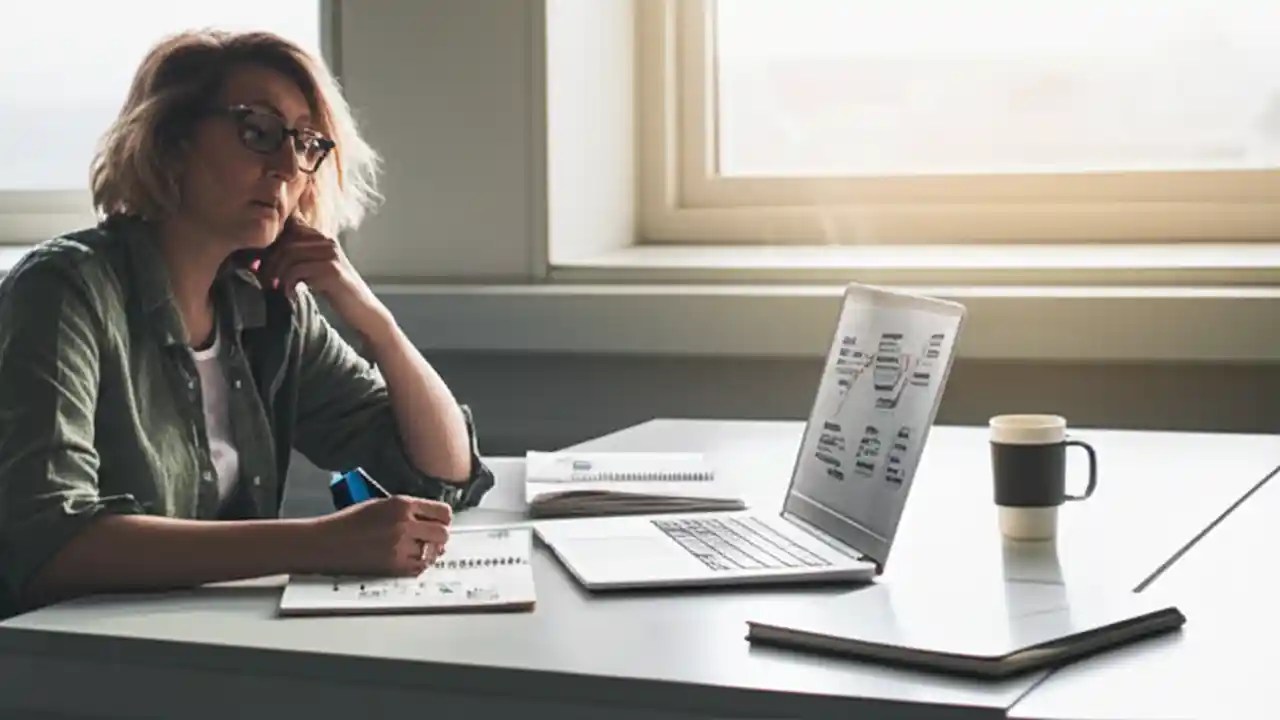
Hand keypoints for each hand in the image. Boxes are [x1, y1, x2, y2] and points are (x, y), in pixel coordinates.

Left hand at [256, 216, 388, 332]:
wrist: (364, 311)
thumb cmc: (337, 292)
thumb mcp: (315, 270)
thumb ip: (300, 259)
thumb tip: (264, 257)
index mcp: (322, 238)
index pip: (289, 227)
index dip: (269, 243)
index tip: (257, 263)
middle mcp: (327, 242)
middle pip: (286, 241)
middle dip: (269, 260)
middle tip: (260, 278)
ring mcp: (331, 255)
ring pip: (290, 254)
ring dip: (275, 272)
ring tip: (272, 287)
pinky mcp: (332, 271)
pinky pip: (298, 270)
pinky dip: (287, 283)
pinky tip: (287, 294)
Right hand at [305, 495, 452, 575]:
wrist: (326, 542)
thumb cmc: (349, 522)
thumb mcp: (381, 504)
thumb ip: (407, 510)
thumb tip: (431, 521)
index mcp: (401, 505)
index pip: (442, 512)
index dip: (443, 518)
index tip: (440, 522)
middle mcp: (404, 524)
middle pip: (443, 533)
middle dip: (439, 535)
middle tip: (431, 537)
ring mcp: (399, 546)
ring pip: (433, 552)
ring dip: (429, 551)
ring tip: (417, 548)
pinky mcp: (393, 566)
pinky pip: (419, 567)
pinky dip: (419, 564)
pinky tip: (409, 558)